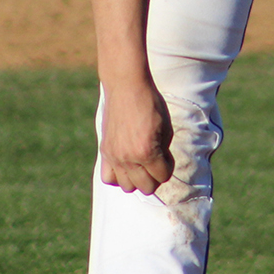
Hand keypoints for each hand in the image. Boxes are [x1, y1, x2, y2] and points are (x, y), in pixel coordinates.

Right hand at [100, 78, 173, 194]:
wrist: (126, 87)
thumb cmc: (150, 104)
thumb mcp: (166, 127)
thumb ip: (164, 150)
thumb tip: (161, 165)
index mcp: (147, 152)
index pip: (163, 176)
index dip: (168, 166)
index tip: (166, 154)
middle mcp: (129, 158)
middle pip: (146, 187)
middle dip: (155, 176)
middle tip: (155, 160)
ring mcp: (115, 157)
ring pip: (127, 186)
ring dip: (137, 179)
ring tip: (140, 164)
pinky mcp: (105, 152)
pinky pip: (108, 178)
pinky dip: (118, 176)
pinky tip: (125, 164)